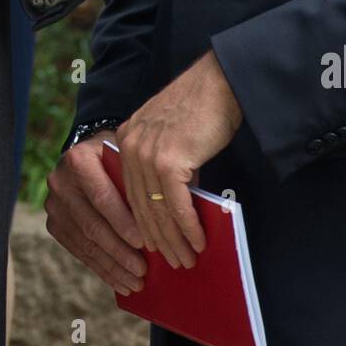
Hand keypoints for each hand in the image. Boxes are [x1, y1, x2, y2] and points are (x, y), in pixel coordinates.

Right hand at [45, 131, 147, 295]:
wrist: (87, 156)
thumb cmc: (117, 157)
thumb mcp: (126, 157)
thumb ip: (137, 180)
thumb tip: (166, 216)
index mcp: (78, 160)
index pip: (102, 196)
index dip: (122, 222)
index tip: (142, 243)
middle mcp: (60, 182)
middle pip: (92, 224)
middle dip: (119, 251)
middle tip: (141, 270)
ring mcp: (54, 205)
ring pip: (85, 242)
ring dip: (112, 266)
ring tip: (135, 283)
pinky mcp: (54, 224)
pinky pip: (79, 251)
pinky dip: (101, 269)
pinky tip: (120, 282)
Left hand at [116, 51, 242, 268]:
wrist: (220, 82)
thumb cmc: (202, 106)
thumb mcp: (171, 136)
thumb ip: (165, 164)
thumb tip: (176, 206)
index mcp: (126, 140)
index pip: (129, 193)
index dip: (143, 224)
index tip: (154, 247)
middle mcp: (130, 147)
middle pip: (140, 207)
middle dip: (158, 240)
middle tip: (174, 263)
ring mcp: (147, 154)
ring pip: (158, 210)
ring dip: (175, 240)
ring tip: (188, 260)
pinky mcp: (168, 161)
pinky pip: (177, 205)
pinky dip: (188, 228)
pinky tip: (199, 242)